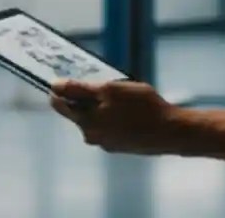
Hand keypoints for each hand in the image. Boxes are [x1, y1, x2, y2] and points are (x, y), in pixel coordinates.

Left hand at [50, 79, 181, 154]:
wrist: (169, 131)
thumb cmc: (141, 106)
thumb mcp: (111, 90)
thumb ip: (80, 89)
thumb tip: (55, 86)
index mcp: (85, 121)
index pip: (59, 104)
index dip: (60, 89)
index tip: (65, 78)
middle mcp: (90, 135)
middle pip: (77, 112)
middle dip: (85, 97)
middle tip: (103, 84)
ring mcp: (105, 143)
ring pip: (94, 119)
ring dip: (101, 107)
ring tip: (122, 97)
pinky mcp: (118, 146)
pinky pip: (108, 127)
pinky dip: (112, 117)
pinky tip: (129, 111)